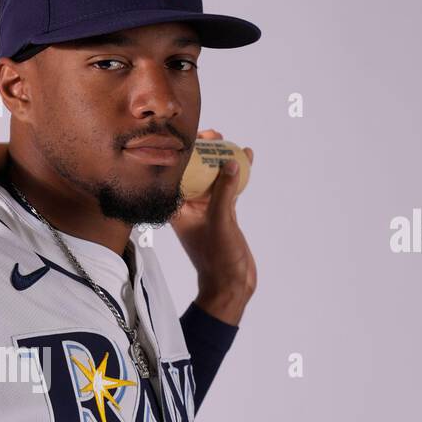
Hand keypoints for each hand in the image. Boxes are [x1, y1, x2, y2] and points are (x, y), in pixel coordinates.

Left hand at [170, 129, 256, 323]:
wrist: (230, 285)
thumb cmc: (217, 259)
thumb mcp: (220, 223)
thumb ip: (224, 193)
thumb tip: (230, 162)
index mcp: (178, 210)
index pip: (174, 175)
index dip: (181, 153)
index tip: (193, 136)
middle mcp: (189, 208)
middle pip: (193, 171)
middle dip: (202, 151)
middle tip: (214, 135)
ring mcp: (206, 210)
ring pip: (212, 177)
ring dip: (221, 159)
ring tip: (230, 140)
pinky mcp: (223, 213)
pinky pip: (228, 188)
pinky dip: (237, 174)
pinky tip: (247, 157)